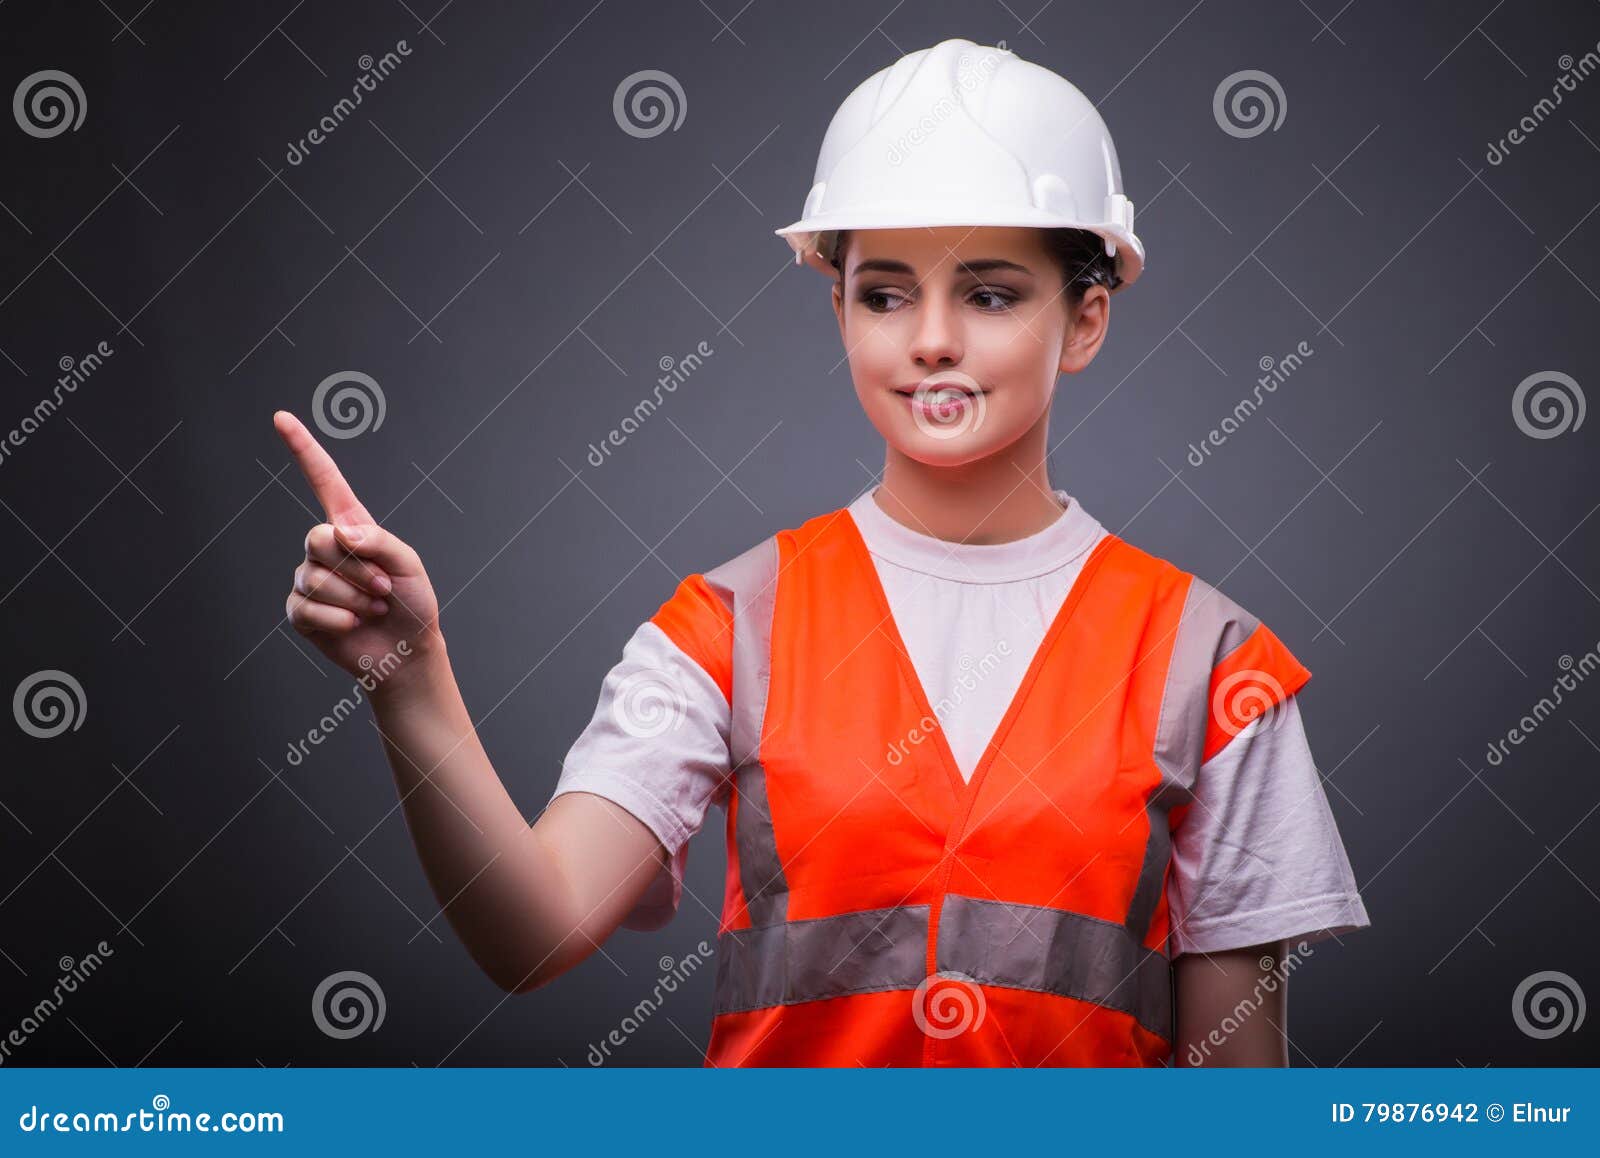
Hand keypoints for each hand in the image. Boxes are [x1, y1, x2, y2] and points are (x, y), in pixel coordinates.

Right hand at [273, 410, 442, 691]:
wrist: (406, 653)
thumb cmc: (413, 604)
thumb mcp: (409, 565)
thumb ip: (379, 541)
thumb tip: (339, 532)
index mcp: (352, 526)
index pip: (324, 481)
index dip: (303, 449)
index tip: (281, 417)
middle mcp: (325, 548)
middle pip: (317, 538)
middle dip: (358, 568)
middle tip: (384, 589)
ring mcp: (309, 579)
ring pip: (314, 577)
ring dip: (355, 598)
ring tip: (375, 609)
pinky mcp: (301, 612)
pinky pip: (307, 608)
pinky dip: (339, 619)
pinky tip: (353, 625)